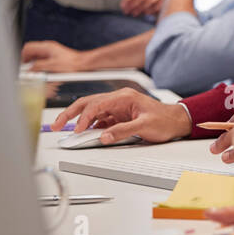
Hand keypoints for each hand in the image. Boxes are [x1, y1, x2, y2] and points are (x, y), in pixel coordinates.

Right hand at [20, 39, 85, 72]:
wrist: (83, 65)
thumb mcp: (52, 66)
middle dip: (28, 62)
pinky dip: (41, 67)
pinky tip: (43, 73)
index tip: (22, 65)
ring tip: (35, 73)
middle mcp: (48, 48)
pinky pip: (43, 62)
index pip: (28, 48)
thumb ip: (39, 66)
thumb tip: (30, 69)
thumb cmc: (72, 64)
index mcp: (46, 47)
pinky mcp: (55, 58)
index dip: (23, 56)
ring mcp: (51, 52)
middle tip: (27, 70)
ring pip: (37, 58)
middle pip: (32, 53)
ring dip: (35, 65)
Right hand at [52, 88, 191, 144]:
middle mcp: (118, 100)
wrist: (178, 120)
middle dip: (70, 114)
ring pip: (92, 112)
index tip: (76, 131)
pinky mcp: (119, 116)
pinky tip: (84, 134)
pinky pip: (100, 120)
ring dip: (78, 120)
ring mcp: (117, 108)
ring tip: (65, 130)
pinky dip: (90, 126)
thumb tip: (103, 137)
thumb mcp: (145, 126)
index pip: (96, 105)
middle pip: (88, 104)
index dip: (83, 118)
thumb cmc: (165, 120)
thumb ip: (122, 131)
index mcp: (123, 97)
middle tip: (56, 125)